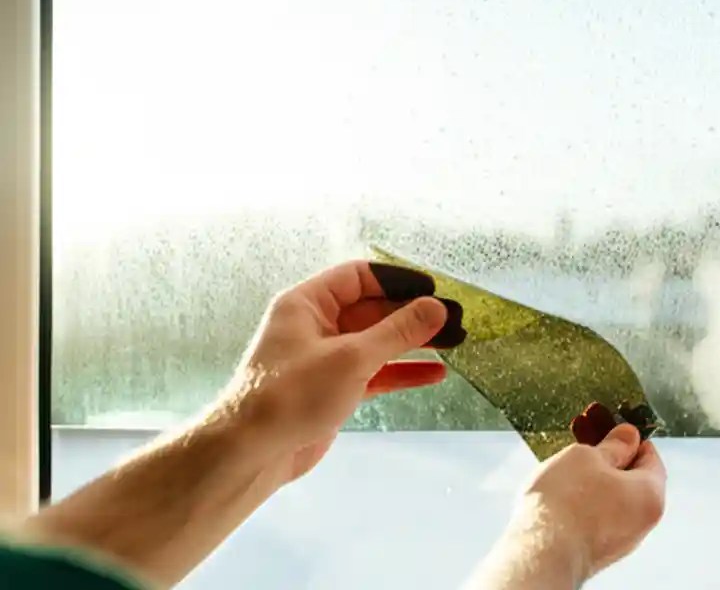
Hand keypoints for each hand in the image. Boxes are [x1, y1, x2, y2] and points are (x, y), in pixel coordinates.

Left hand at [216, 260, 453, 481]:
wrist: (251, 454)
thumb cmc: (292, 395)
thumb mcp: (351, 357)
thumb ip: (398, 331)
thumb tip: (437, 307)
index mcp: (307, 304)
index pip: (359, 276)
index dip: (398, 281)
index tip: (434, 290)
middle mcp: (315, 326)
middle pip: (373, 310)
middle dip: (414, 315)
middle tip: (455, 320)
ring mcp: (325, 359)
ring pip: (378, 342)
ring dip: (414, 343)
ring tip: (455, 343)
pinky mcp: (334, 389)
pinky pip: (376, 372)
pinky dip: (402, 372)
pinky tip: (434, 374)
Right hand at [489, 423, 666, 586]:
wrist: (539, 553)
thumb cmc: (566, 503)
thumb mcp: (588, 456)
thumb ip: (613, 445)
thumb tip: (628, 436)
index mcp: (651, 495)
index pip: (650, 456)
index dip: (630, 437)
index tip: (610, 427)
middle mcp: (641, 522)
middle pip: (631, 479)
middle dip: (608, 458)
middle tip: (584, 441)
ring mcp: (619, 540)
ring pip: (610, 498)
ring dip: (592, 479)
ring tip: (565, 465)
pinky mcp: (596, 551)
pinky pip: (595, 517)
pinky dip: (583, 501)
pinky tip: (560, 492)